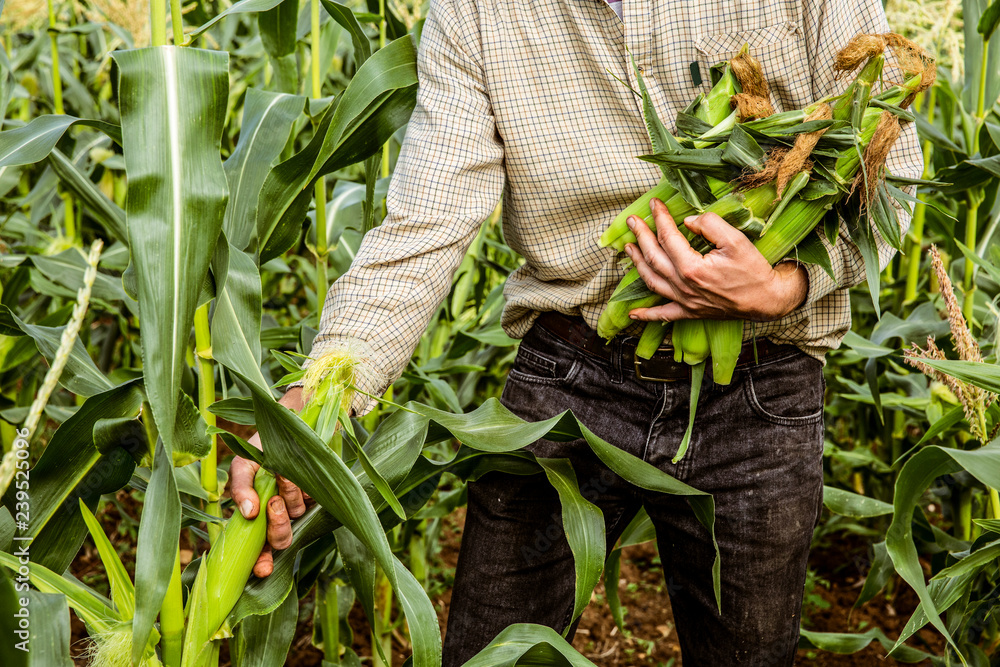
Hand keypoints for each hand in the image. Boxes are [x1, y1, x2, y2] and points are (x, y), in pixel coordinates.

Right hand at [228, 386, 310, 576]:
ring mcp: (301, 504)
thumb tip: (245, 513)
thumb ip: (240, 487)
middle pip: (281, 540)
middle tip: (274, 504)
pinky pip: (312, 499)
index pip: (259, 550)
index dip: (261, 563)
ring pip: (296, 517)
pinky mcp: (320, 493)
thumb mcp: (243, 464)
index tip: (262, 569)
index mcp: (257, 517)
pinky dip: (301, 487)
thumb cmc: (262, 446)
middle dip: (277, 527)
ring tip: (284, 476)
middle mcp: (279, 516)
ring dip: (289, 498)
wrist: (291, 419)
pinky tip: (293, 474)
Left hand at [623, 197, 808, 321]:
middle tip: (632, 220)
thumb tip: (687, 222)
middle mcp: (683, 286)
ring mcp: (685, 301)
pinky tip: (633, 313)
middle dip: (640, 236)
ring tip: (628, 248)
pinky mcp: (690, 312)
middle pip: (653, 257)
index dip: (659, 218)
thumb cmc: (753, 270)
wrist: (767, 300)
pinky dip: (647, 315)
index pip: (668, 237)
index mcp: (692, 267)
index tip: (653, 204)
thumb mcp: (736, 240)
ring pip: (652, 281)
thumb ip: (710, 225)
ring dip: (637, 263)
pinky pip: (664, 315)